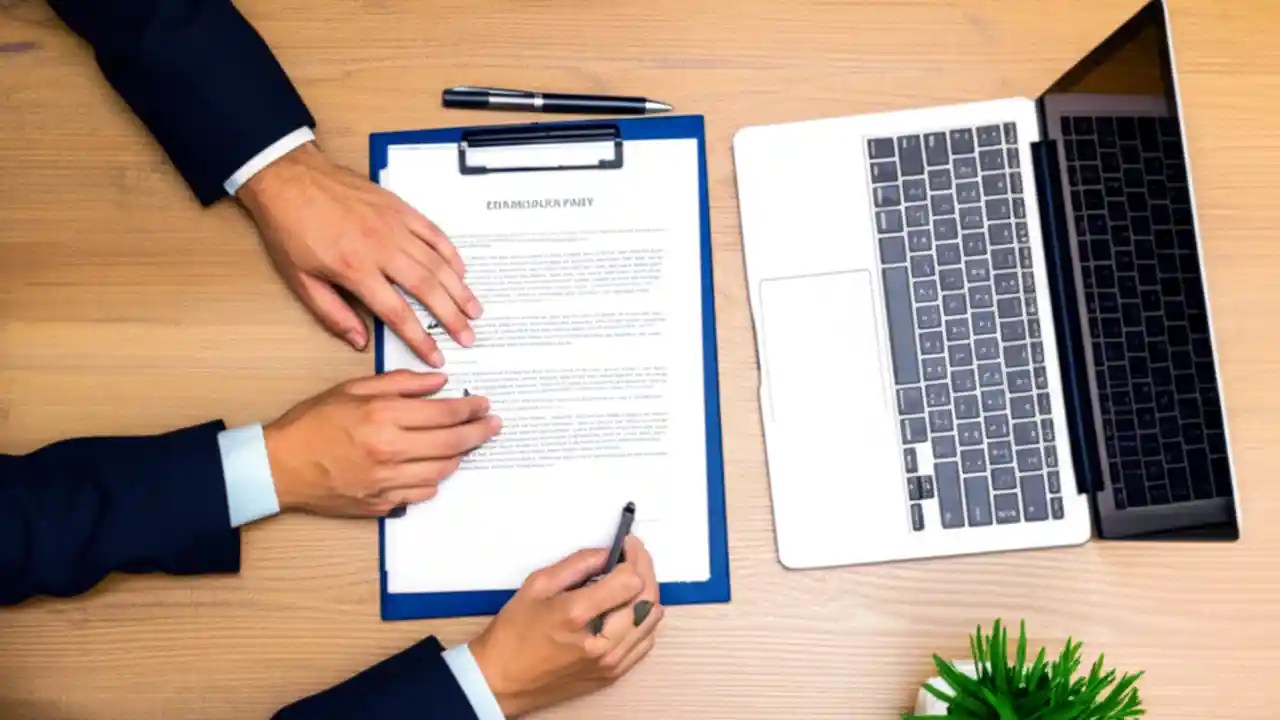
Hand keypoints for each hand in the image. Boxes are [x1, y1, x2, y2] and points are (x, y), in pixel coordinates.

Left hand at [238, 142, 481, 366]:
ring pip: (436, 262)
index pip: (397, 313)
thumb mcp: (300, 279)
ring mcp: (393, 225)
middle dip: (452, 316)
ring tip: (475, 309)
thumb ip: (332, 313)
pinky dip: (450, 252)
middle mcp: (381, 247)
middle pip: (427, 288)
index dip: (420, 338)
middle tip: (469, 336)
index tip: (436, 355)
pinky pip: (432, 232)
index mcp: (355, 269)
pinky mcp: (398, 208)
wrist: (288, 178)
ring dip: (459, 288)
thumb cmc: (290, 228)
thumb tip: (359, 341)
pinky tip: (460, 270)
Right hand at [262, 370, 500, 516]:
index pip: (444, 412)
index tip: (484, 405)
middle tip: (492, 425)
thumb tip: (439, 381)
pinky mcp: (382, 503)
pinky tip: (434, 466)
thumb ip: (401, 383)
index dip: (471, 408)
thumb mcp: (353, 389)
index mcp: (382, 416)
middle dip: (479, 433)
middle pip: (452, 443)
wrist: (280, 466)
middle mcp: (389, 450)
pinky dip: (434, 478)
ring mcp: (386, 481)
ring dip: (460, 456)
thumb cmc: (312, 423)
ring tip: (466, 444)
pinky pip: (422, 492)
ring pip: (442, 470)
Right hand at [470, 537, 663, 716]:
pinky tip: (630, 607)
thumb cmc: (513, 633)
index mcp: (577, 614)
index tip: (626, 544)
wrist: (502, 680)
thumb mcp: (537, 585)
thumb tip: (608, 552)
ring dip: (648, 593)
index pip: (630, 580)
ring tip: (632, 578)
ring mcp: (609, 662)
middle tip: (634, 555)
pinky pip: (644, 642)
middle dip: (645, 570)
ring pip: (652, 620)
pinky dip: (644, 619)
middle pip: (647, 598)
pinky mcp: (612, 674)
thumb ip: (578, 564)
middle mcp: (600, 642)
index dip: (632, 556)